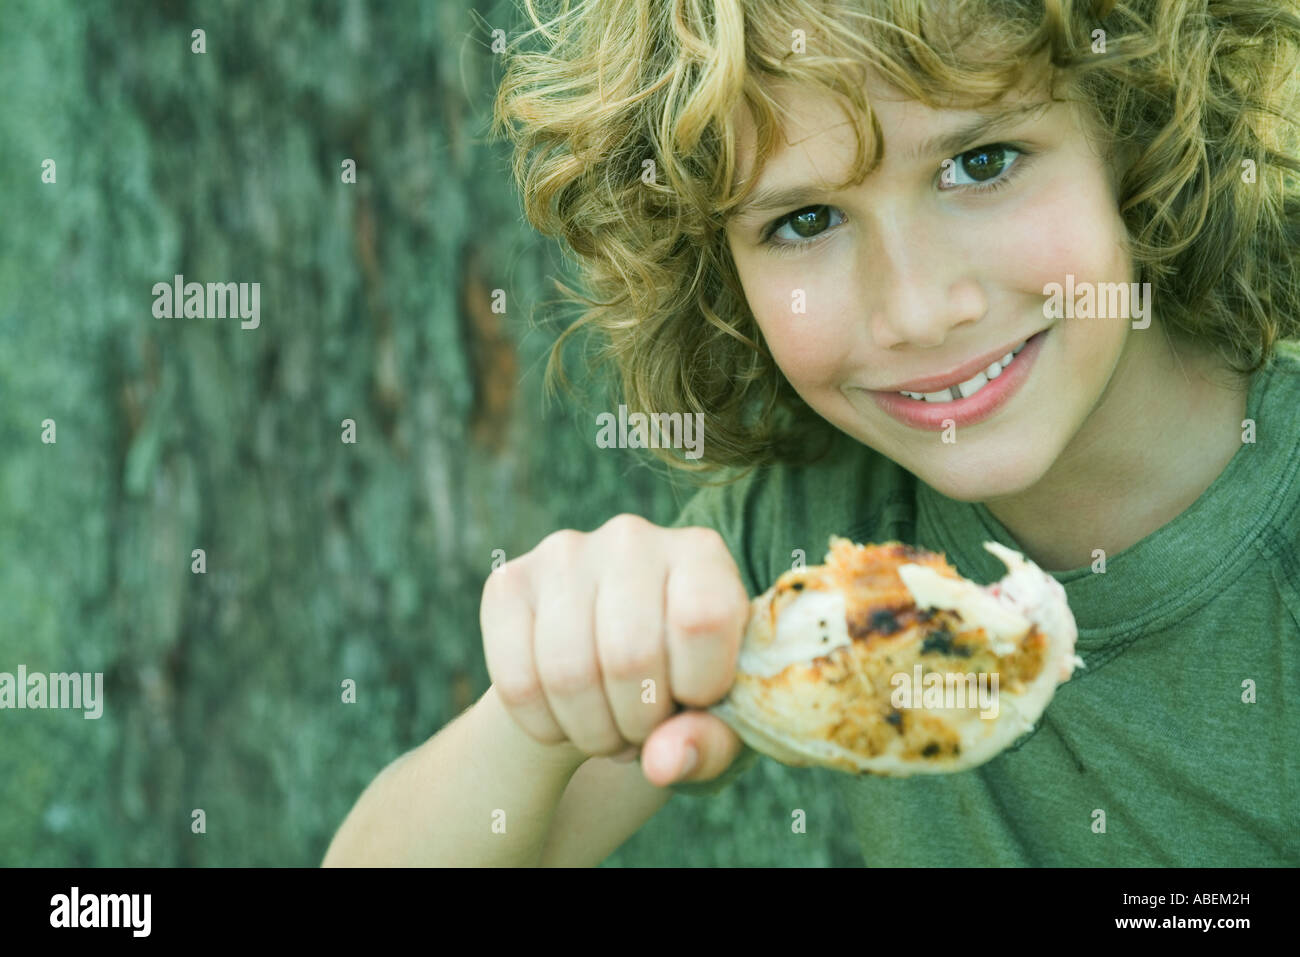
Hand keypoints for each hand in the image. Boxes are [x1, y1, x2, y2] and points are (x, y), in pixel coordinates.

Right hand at [481, 514, 748, 785]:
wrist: (607, 660)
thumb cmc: (679, 682)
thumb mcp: (716, 717)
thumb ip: (708, 743)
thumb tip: (659, 764)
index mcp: (701, 553)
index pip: (703, 619)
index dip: (700, 686)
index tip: (696, 699)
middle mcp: (631, 538)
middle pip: (630, 655)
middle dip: (638, 724)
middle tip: (643, 731)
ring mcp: (563, 554)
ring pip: (569, 674)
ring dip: (592, 732)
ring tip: (609, 731)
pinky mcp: (508, 583)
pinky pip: (517, 681)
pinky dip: (544, 727)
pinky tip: (566, 720)